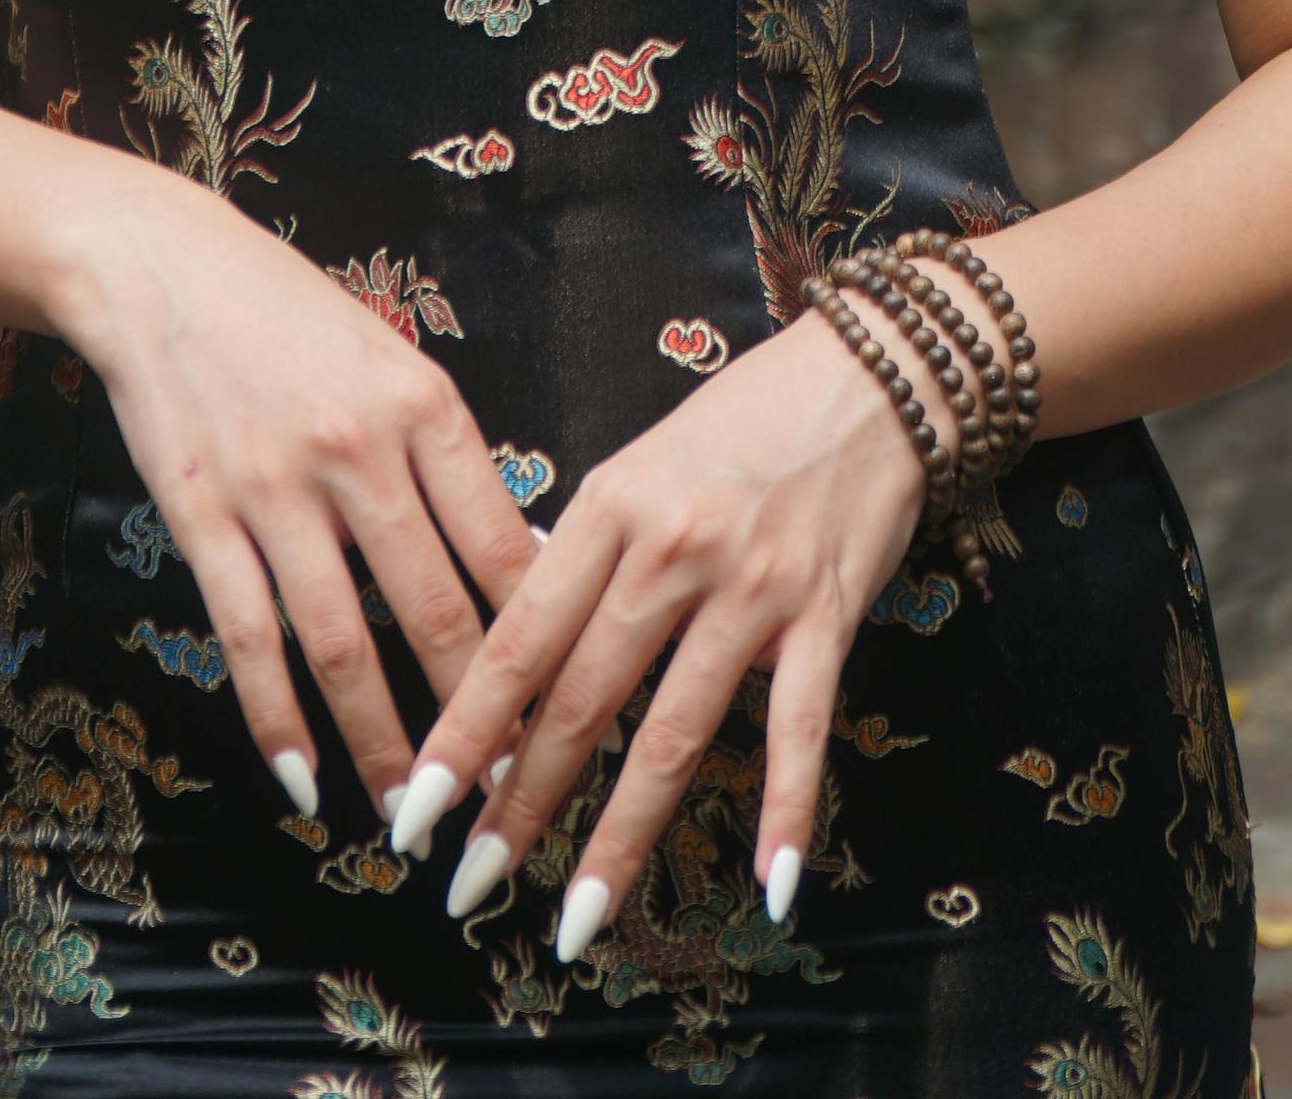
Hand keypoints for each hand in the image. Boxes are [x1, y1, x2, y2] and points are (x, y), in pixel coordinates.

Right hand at [59, 158, 538, 823]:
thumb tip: (518, 559)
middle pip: (435, 610)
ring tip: (410, 814)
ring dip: (383, 742)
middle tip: (505, 790)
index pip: (502, 545)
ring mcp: (276, 489)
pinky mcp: (204, 518)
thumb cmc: (289, 314)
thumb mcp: (390, 359)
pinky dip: (278, 718)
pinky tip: (302, 778)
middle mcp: (357, 448)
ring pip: (345, 643)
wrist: (161, 268)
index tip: (565, 705)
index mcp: (421, 403)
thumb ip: (445, 455)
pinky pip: (251, 638)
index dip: (540, 638)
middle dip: (476, 716)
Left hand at [386, 301, 947, 950]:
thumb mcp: (640, 462)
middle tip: (472, 881)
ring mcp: (754, 589)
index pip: (520, 636)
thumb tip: (520, 644)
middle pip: (585, 697)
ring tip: (578, 917)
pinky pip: (801, 732)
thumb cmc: (742, 420)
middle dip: (522, 801)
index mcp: (611, 505)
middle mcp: (674, 550)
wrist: (871, 375)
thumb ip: (584, 550)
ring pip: (675, 732)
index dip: (465, 728)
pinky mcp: (827, 617)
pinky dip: (787, 813)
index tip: (419, 803)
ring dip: (622, 835)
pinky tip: (768, 890)